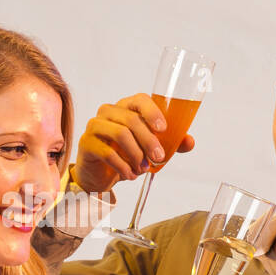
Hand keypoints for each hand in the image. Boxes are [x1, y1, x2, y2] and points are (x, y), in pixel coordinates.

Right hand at [72, 94, 195, 192]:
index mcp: (126, 107)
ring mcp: (95, 125)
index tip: (163, 128)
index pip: (140, 100)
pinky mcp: (86, 142)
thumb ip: (170, 144)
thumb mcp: (149, 149)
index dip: (152, 112)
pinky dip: (123, 166)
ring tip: (143, 168)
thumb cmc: (125, 155)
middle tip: (158, 158)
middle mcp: (108, 112)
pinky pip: (107, 152)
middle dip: (149, 140)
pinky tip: (130, 174)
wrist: (99, 174)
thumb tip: (189, 141)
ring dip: (136, 154)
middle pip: (131, 120)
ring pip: (120, 133)